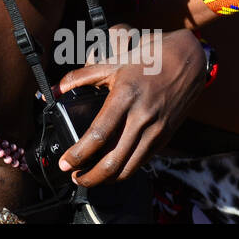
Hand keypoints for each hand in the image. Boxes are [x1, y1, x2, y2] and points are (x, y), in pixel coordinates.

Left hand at [54, 28, 204, 185]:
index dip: (79, 153)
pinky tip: (111, 169)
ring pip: (129, 167)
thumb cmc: (147, 59)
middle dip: (91, 176)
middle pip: (114, 160)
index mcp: (125, 97)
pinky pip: (141, 161)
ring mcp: (155, 130)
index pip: (99, 134)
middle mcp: (141, 118)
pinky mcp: (164, 137)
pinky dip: (124, 170)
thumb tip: (52, 90)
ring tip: (89, 177)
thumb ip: (79, 77)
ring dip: (106, 179)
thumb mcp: (111, 63)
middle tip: (75, 177)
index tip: (66, 163)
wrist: (187, 61)